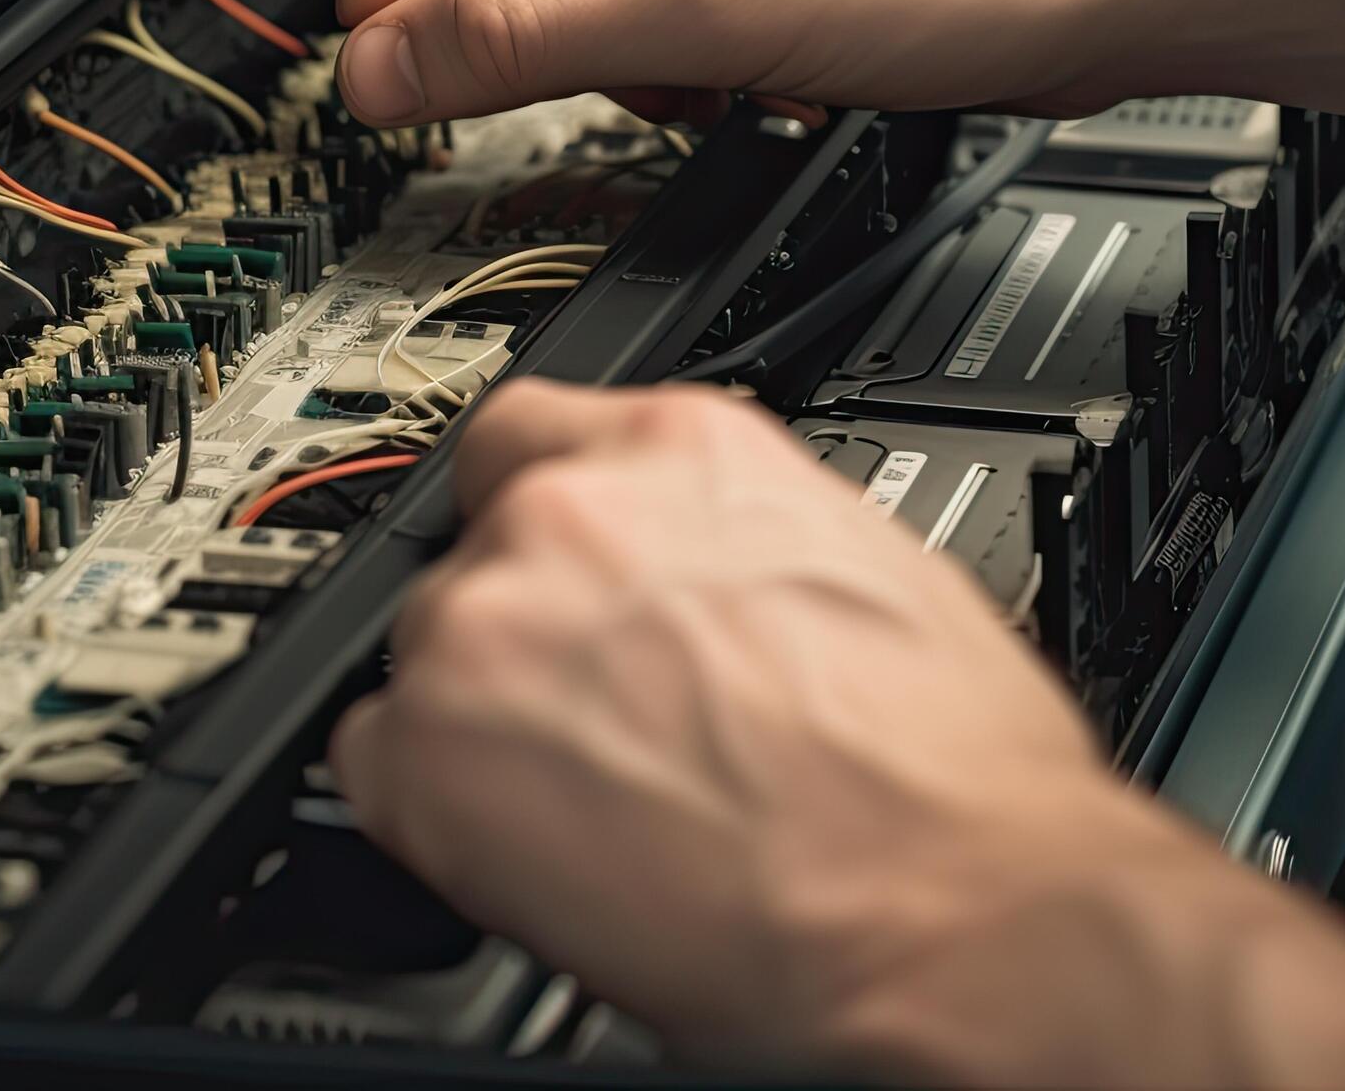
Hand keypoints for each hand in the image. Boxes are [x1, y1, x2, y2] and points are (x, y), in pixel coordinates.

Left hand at [329, 378, 1344, 1082]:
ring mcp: (491, 621)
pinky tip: (530, 846)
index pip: (532, 431)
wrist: (968, 914)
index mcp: (683, 447)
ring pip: (428, 649)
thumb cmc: (956, 769)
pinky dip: (432, 805)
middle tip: (597, 711)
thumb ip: (732, 532)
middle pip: (480, 544)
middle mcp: (573, 510)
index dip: (536, 507)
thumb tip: (701, 563)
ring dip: (482, 714)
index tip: (546, 561)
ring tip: (589, 796)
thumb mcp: (861, 562)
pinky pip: (375, 757)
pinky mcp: (431, 752)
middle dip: (528, 624)